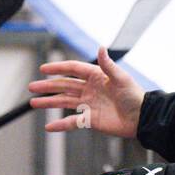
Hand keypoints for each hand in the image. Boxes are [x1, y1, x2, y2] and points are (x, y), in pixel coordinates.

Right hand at [28, 46, 142, 138]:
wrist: (142, 118)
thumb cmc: (135, 96)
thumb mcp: (121, 78)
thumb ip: (108, 65)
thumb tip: (101, 47)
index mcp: (96, 76)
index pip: (72, 69)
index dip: (58, 68)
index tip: (43, 69)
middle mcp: (89, 89)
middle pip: (64, 86)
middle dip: (48, 86)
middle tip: (32, 87)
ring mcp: (88, 105)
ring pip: (64, 102)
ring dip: (49, 102)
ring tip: (34, 102)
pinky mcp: (90, 120)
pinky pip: (72, 122)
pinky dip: (60, 125)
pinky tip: (49, 127)